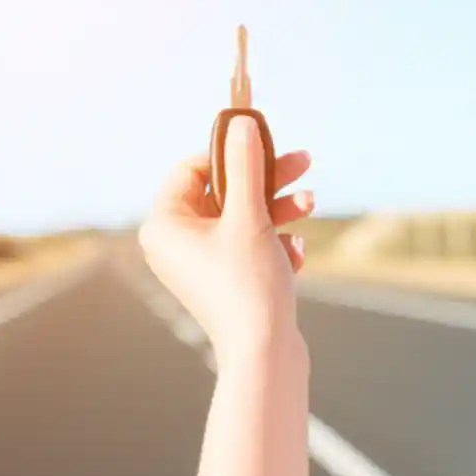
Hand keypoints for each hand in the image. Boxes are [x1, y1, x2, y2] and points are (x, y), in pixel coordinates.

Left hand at [138, 116, 314, 365]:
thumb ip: (245, 165)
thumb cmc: (248, 284)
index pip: (192, 168)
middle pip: (223, 192)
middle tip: (302, 162)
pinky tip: (295, 254)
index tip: (264, 143)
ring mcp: (200, 264)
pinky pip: (250, 245)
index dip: (230, 152)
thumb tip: (239, 123)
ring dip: (279, 208)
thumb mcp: (250, 214)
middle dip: (267, 179)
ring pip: (242, 217)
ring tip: (311, 205)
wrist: (264, 352)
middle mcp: (175, 244)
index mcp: (164, 225)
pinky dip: (275, 242)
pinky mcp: (225, 280)